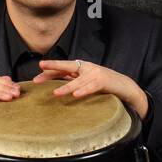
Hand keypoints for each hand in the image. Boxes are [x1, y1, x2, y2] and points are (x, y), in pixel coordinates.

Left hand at [34, 59, 149, 119]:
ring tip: (56, 93)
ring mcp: (96, 74)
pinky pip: (91, 87)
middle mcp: (87, 68)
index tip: (37, 72)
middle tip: (40, 68)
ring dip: (66, 87)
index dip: (51, 70)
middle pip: (68, 66)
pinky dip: (83, 91)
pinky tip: (76, 95)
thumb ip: (74, 81)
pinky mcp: (104, 81)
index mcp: (82, 68)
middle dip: (54, 66)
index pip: (63, 68)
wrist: (124, 86)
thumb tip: (56, 88)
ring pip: (78, 81)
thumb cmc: (104, 85)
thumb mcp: (86, 82)